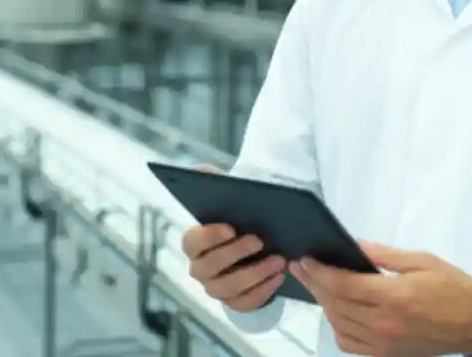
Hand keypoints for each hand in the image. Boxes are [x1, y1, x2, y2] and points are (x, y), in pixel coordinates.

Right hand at [180, 166, 286, 312]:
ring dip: (254, 273)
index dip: (209, 236)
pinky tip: (280, 277)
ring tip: (279, 260)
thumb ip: (214, 183)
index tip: (230, 226)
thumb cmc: (240, 220)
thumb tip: (200, 169)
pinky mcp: (235, 302)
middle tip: (260, 240)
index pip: (192, 242)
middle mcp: (200, 269)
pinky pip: (246, 303)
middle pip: (209, 267)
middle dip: (235, 253)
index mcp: (195, 244)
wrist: (255, 247)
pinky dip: (263, 291)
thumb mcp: (230, 199)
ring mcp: (217, 288)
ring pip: (229, 287)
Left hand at [290, 242, 471, 356]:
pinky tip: (337, 310)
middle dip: (315, 283)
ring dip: (324, 304)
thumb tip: (353, 244)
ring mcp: (384, 344)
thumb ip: (383, 255)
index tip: (305, 259)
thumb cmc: (453, 287)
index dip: (320, 272)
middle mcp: (384, 324)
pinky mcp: (386, 355)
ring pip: (338, 324)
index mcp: (394, 297)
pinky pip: (350, 343)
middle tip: (300, 266)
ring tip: (318, 283)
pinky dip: (337, 326)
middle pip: (336, 304)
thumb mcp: (421, 260)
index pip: (344, 285)